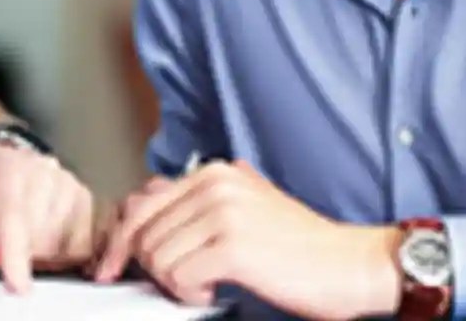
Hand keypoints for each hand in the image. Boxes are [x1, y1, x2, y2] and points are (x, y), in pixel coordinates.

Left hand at [0, 144, 96, 292]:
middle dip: (18, 257)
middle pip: (40, 239)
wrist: (0, 158)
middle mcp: (43, 172)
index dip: (15, 255)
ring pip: (62, 246)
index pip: (14, 217)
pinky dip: (60, 256)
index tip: (18, 287)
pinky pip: (81, 247)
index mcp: (5, 171)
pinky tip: (43, 243)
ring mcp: (69, 184)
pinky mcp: (86, 199)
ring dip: (39, 258)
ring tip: (20, 241)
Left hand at [94, 161, 400, 319]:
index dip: (120, 243)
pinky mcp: (233, 246)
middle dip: (151, 267)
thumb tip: (140, 207)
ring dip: (176, 282)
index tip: (112, 268)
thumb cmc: (299, 246)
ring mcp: (223, 212)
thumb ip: (193, 203)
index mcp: (212, 173)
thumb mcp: (241, 208)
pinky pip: (178, 276)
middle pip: (141, 233)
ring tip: (208, 283)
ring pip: (156, 257)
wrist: (353, 264)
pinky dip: (190, 292)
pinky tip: (214, 290)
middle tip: (182, 281)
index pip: (139, 204)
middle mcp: (213, 184)